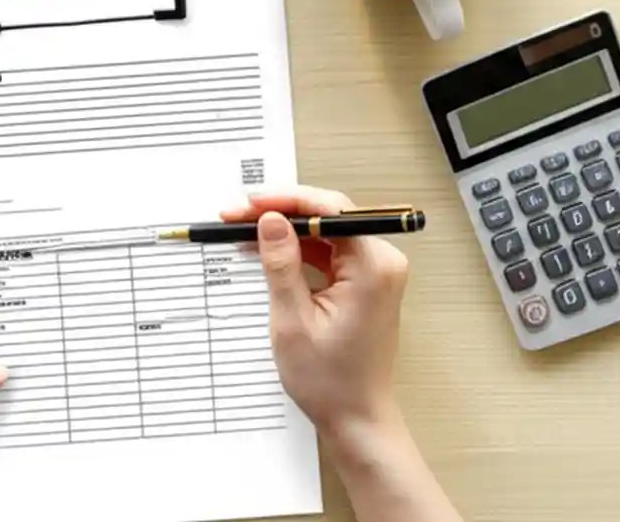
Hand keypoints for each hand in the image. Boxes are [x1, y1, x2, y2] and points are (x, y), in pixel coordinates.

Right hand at [221, 186, 408, 432]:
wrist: (357, 418)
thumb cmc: (332, 382)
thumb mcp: (293, 320)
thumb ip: (281, 264)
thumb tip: (271, 221)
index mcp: (373, 267)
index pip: (330, 208)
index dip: (285, 200)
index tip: (250, 204)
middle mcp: (382, 263)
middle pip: (327, 216)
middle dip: (280, 213)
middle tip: (237, 215)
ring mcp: (375, 273)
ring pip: (325, 233)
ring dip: (286, 231)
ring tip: (243, 231)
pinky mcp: (365, 283)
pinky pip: (330, 253)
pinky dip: (299, 251)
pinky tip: (268, 251)